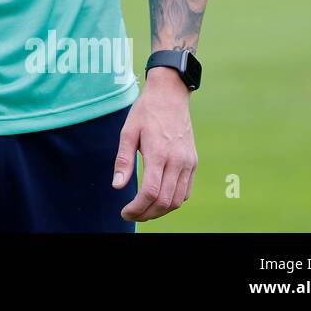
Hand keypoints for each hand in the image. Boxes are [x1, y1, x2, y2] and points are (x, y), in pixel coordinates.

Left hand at [114, 66, 196, 221]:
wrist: (170, 96)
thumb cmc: (146, 112)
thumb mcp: (128, 131)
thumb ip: (123, 160)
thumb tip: (117, 186)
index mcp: (159, 153)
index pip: (150, 192)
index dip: (137, 208)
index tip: (125, 212)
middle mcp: (177, 161)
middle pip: (164, 201)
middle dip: (147, 214)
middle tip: (132, 215)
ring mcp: (188, 163)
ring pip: (177, 200)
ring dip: (160, 211)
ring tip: (143, 210)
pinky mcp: (193, 162)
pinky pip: (186, 191)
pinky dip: (173, 201)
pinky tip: (159, 199)